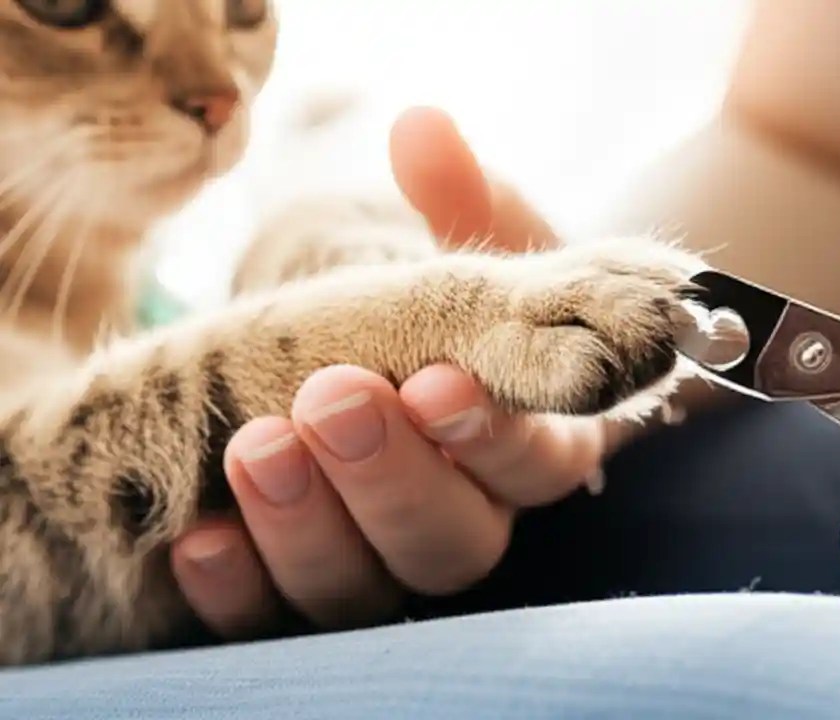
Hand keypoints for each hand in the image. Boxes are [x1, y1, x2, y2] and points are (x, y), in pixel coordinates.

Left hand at [170, 108, 624, 637]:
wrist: (403, 365)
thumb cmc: (457, 312)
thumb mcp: (479, 251)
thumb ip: (464, 202)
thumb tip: (421, 129)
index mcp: (535, 445)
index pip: (536, 462)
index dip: (492, 435)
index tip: (436, 382)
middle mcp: (471, 518)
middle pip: (454, 542)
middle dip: (392, 477)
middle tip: (333, 398)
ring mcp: (387, 562)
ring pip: (368, 588)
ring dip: (310, 527)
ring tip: (257, 447)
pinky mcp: (311, 586)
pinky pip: (279, 618)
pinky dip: (241, 589)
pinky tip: (197, 541)